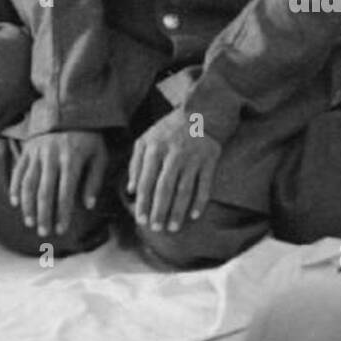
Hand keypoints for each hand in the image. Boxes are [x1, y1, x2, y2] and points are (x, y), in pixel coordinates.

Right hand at [9, 131, 108, 236]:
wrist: (70, 108)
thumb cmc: (88, 136)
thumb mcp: (99, 155)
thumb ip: (94, 180)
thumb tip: (88, 205)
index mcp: (71, 159)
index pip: (65, 193)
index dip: (62, 213)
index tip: (61, 230)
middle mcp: (51, 157)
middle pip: (44, 192)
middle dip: (43, 215)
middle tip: (43, 232)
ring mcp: (37, 152)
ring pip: (29, 183)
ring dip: (28, 205)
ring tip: (30, 222)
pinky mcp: (28, 148)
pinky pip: (19, 171)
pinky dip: (16, 188)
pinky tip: (16, 203)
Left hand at [127, 109, 220, 232]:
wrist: (201, 113)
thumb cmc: (169, 129)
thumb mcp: (147, 138)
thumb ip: (136, 162)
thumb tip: (131, 190)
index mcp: (155, 147)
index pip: (146, 180)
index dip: (142, 202)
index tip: (140, 219)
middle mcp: (174, 153)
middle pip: (164, 188)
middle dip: (159, 211)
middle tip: (155, 228)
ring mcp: (193, 157)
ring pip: (184, 189)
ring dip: (178, 211)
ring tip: (172, 227)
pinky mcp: (209, 160)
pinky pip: (205, 185)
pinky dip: (200, 201)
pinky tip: (194, 216)